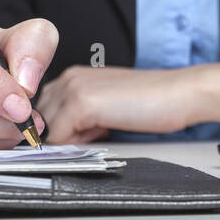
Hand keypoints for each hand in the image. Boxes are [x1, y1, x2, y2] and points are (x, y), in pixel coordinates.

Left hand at [34, 66, 196, 142]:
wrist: (179, 94)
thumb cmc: (151, 102)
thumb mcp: (106, 106)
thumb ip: (78, 116)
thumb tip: (56, 137)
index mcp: (75, 75)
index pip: (43, 111)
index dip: (60, 128)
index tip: (84, 130)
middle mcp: (69, 76)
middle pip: (40, 120)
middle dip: (63, 133)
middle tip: (98, 129)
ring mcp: (73, 87)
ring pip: (46, 130)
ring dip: (70, 138)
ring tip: (103, 127)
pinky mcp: (81, 102)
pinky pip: (59, 138)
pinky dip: (77, 143)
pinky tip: (106, 129)